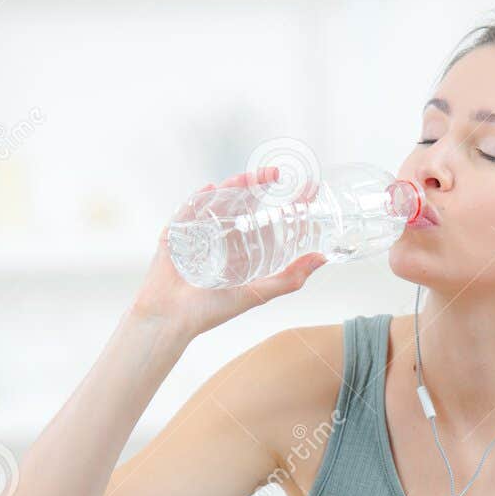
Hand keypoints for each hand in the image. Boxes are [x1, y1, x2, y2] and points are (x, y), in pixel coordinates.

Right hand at [130, 168, 326, 341]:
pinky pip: (185, 210)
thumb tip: (322, 259)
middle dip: (258, 185)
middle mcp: (217, 236)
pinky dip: (196, 199)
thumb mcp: (257, 293)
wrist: (172, 320)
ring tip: (252, 178)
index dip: (281, 203)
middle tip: (278, 175)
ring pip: (215, 201)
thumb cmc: (209, 311)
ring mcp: (194, 232)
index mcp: (237, 248)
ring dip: (233, 186)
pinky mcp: (173, 234)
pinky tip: (210, 189)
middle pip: (239, 203)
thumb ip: (289, 279)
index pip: (263, 218)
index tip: (305, 190)